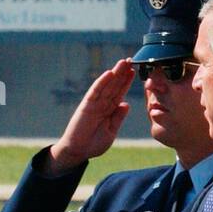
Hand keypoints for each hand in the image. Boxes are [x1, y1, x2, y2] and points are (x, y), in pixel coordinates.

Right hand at [45, 58, 133, 174]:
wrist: (78, 152)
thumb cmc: (93, 144)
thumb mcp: (111, 131)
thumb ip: (118, 118)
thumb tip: (126, 104)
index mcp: (109, 110)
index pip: (119, 92)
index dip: (126, 82)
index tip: (134, 71)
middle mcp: (102, 104)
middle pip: (114, 86)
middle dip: (122, 73)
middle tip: (130, 59)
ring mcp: (94, 104)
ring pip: (106, 85)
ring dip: (115, 73)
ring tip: (123, 62)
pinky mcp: (86, 106)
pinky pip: (95, 92)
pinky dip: (101, 82)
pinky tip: (109, 73)